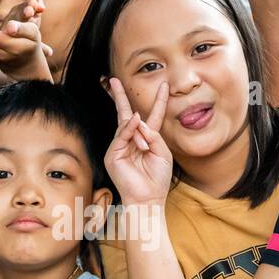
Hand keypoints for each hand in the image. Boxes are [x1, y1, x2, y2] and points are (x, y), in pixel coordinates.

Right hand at [104, 78, 172, 206]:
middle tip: (114, 80)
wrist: (148, 199)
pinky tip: (134, 122)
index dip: (158, 101)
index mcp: (147, 140)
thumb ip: (153, 134)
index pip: (152, 116)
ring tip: (144, 148)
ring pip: (127, 126)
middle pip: (125, 114)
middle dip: (119, 96)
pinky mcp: (113, 154)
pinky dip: (129, 128)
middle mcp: (132, 141)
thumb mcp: (163, 152)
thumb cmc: (157, 179)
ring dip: (139, 133)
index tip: (164, 85)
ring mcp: (120, 147)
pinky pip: (121, 135)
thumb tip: (137, 119)